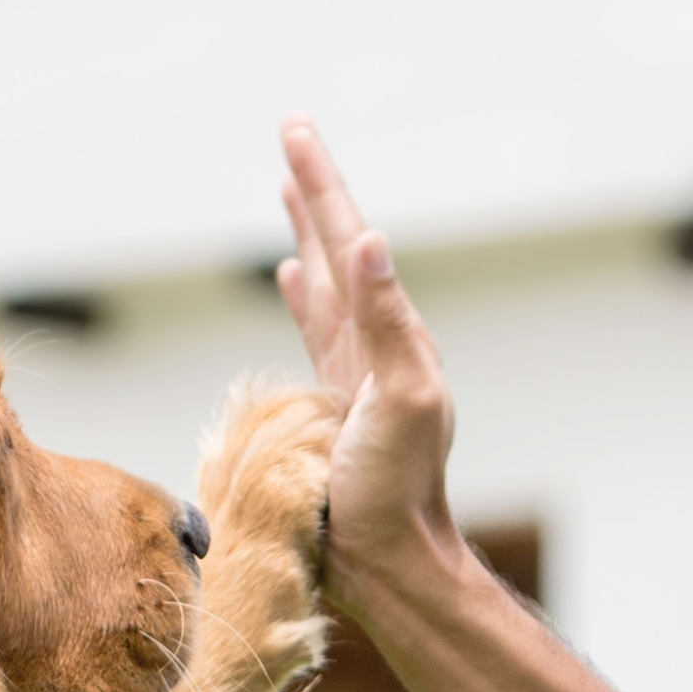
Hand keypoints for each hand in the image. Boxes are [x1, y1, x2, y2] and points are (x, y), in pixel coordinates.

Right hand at [271, 118, 457, 594]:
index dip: (321, 185)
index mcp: (393, 334)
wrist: (388, 560)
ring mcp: (354, 370)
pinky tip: (292, 277)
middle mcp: (376, 343)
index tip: (295, 131)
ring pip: (326, 281)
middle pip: (338, 248)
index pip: (349, 241)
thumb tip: (367, 242)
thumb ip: (384, 322)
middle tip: (293, 134)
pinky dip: (304, 294)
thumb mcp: (400, 399)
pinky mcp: (330, 401)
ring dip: (309, 233)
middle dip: (314, 192)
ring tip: (292, 190)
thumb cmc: (397, 487)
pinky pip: (316, 328)